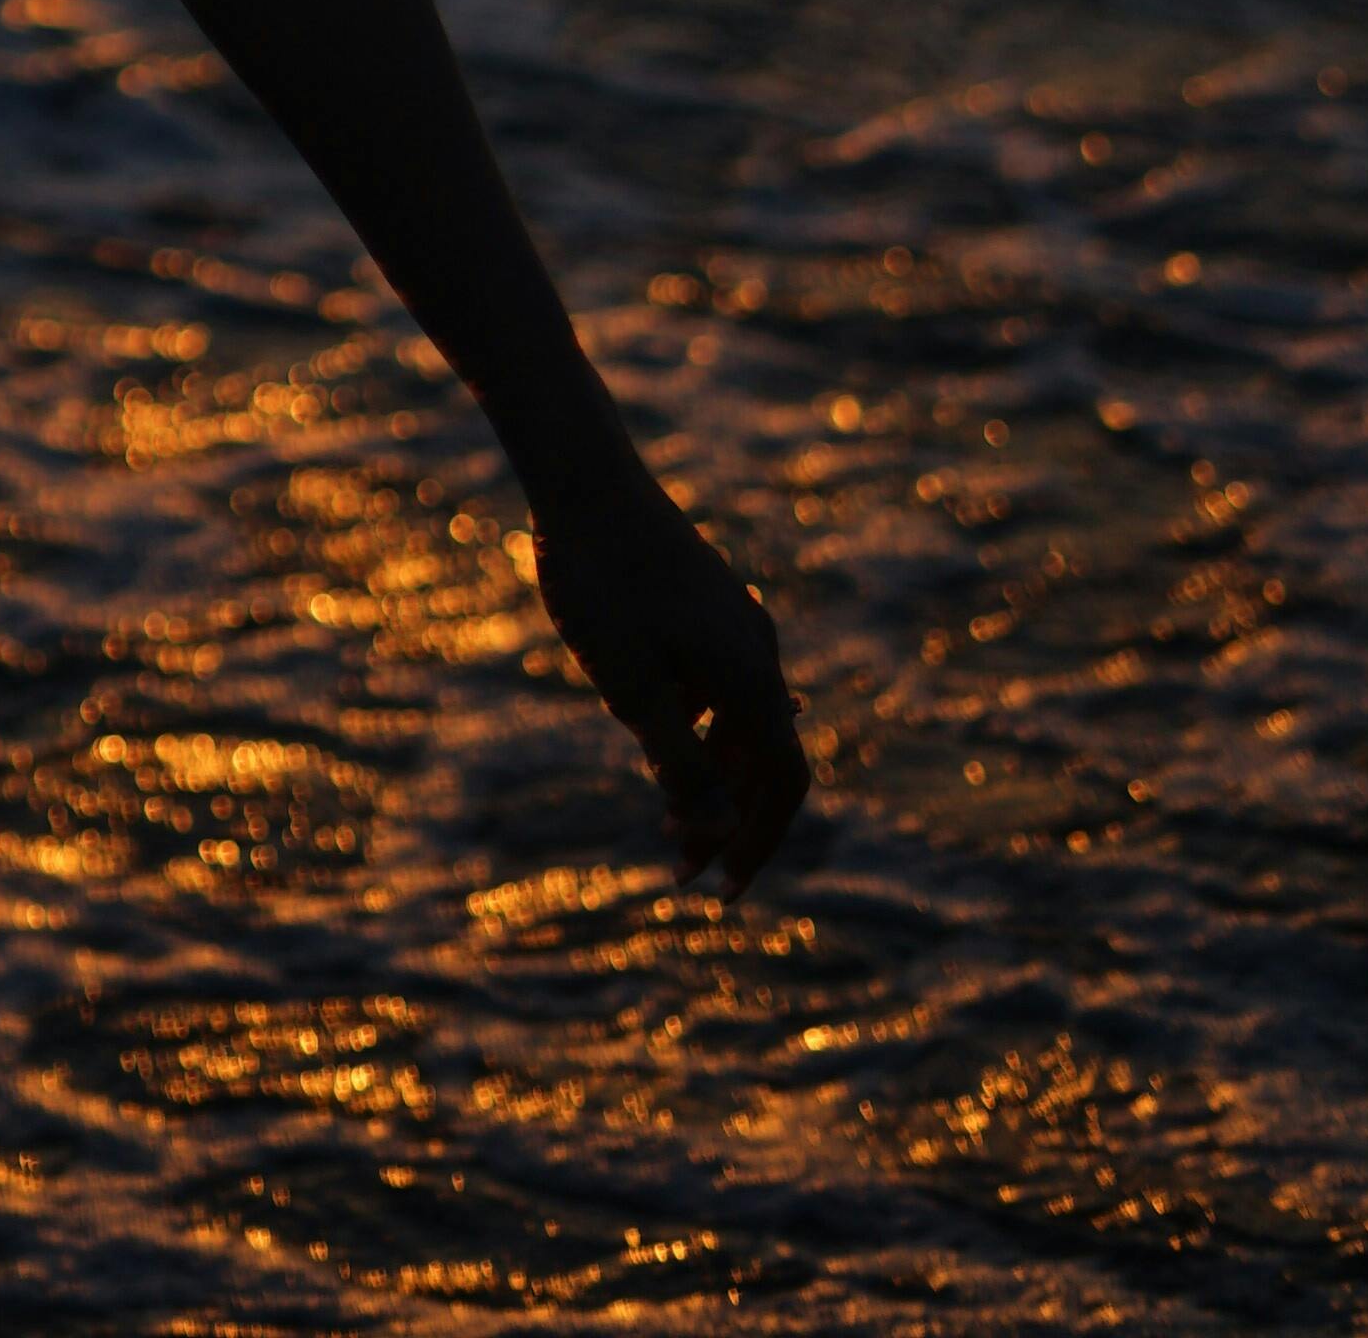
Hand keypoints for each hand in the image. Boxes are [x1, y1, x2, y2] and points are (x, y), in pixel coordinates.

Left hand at [532, 456, 808, 894]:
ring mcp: (736, 622)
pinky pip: (721, 684)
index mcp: (752, 676)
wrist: (584, 478)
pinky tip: (653, 736)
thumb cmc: (602, 585)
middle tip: (678, 863)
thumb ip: (682, 763)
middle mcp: (759, 649)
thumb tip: (720, 832)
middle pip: (766, 758)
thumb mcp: (633, 689)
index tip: (720, 890)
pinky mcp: (706, 602)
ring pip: (741, 720)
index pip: (783, 783)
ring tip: (660, 810)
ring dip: (712, 774)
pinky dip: (699, 726)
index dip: (758, 842)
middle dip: (729, 818)